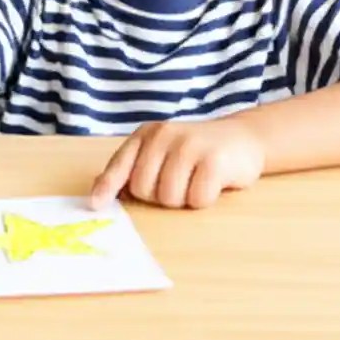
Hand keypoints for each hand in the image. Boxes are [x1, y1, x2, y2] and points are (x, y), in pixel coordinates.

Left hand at [87, 119, 265, 209]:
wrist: (243, 137)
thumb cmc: (196, 152)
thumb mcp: (161, 152)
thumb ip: (133, 168)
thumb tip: (99, 194)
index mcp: (146, 134)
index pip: (120, 163)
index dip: (107, 186)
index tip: (96, 204)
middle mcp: (164, 136)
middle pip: (143, 189)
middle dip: (159, 196)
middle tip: (179, 181)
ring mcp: (189, 146)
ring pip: (169, 198)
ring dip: (184, 200)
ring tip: (196, 180)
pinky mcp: (214, 160)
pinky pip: (196, 200)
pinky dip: (205, 199)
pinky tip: (213, 182)